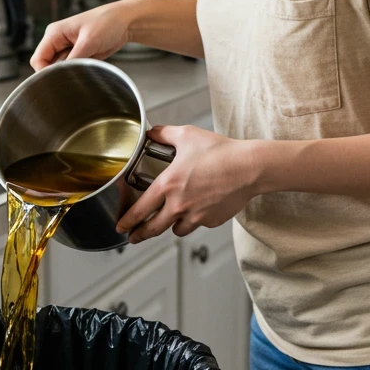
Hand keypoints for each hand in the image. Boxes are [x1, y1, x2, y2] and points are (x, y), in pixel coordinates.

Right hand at [30, 2, 132, 69]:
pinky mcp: (78, 55)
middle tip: (73, 76)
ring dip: (69, 73)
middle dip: (57, 73)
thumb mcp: (89, 41)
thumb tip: (61, 75)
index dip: (44, 72)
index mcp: (54, 33)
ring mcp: (68, 49)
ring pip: (59, 69)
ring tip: (85, 67)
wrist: (125, 22)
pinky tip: (89, 68)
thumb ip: (73, 59)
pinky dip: (77, 72)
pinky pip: (71, 69)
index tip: (57, 80)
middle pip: (46, 65)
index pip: (38, 59)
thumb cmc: (107, 22)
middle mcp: (58, 41)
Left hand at [116, 125, 258, 242]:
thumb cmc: (220, 151)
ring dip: (171, 226)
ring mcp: (196, 216)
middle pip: (153, 229)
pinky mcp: (211, 221)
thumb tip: (153, 132)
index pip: (140, 209)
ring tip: (171, 219)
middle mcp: (179, 205)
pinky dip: (195, 220)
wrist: (249, 168)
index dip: (127, 220)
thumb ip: (165, 134)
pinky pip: (197, 224)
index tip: (121, 226)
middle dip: (140, 235)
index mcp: (168, 185)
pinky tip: (199, 208)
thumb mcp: (187, 135)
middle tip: (134, 237)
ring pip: (176, 230)